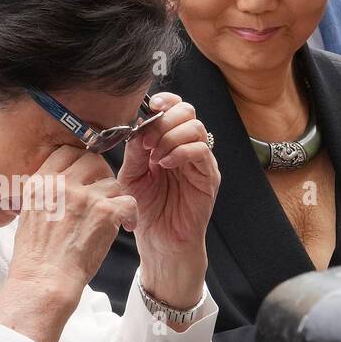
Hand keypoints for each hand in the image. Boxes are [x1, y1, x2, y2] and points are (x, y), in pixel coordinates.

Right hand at [0, 146, 134, 341]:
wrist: (43, 280)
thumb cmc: (35, 257)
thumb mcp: (28, 215)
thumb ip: (44, 195)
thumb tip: (60, 186)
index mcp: (40, 183)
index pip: (66, 152)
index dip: (80, 161)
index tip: (86, 174)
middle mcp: (61, 184)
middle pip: (92, 160)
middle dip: (102, 174)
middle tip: (103, 194)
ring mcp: (84, 197)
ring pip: (113, 182)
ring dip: (116, 198)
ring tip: (113, 216)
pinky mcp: (104, 212)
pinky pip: (128, 202)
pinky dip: (130, 215)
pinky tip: (125, 225)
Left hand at [116, 93, 217, 308]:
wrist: (159, 241)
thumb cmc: (146, 209)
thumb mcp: (131, 176)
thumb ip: (134, 151)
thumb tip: (137, 127)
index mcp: (168, 142)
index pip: (175, 108)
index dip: (166, 101)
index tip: (150, 107)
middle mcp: (187, 148)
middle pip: (188, 112)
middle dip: (165, 121)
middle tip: (147, 141)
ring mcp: (200, 162)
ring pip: (196, 128)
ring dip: (171, 137)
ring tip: (155, 158)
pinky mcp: (208, 177)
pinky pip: (201, 151)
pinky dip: (181, 152)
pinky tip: (165, 164)